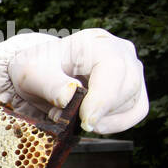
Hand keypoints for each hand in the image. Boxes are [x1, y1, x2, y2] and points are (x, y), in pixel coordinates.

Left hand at [4, 28, 148, 133]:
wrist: (39, 74)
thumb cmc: (36, 69)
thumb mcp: (30, 73)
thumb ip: (49, 84)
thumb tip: (68, 97)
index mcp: (94, 42)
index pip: (112, 67)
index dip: (103, 97)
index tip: (86, 120)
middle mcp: (119, 51)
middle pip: (129, 85)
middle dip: (103, 111)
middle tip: (77, 123)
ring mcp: (130, 69)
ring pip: (134, 101)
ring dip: (107, 118)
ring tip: (77, 118)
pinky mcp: (132, 89)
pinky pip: (137, 111)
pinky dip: (118, 124)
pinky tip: (96, 126)